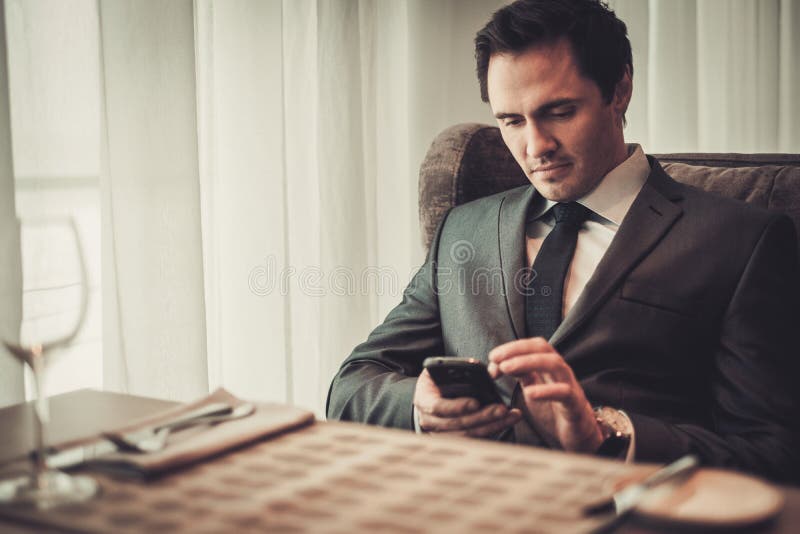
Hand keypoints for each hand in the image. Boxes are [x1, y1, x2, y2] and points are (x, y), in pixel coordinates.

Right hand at [413, 369, 520, 436]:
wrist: (427, 397)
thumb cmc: (436, 381)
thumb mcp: (440, 370)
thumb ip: (458, 369)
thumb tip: (485, 368)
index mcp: (424, 401)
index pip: (439, 407)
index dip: (458, 406)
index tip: (476, 403)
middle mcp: (429, 422)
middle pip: (458, 424)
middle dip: (483, 417)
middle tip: (502, 409)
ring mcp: (440, 434)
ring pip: (469, 435)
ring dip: (492, 426)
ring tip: (510, 416)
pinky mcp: (453, 441)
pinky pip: (474, 439)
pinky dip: (491, 431)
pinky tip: (505, 423)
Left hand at [488, 337, 601, 451]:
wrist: (577, 433)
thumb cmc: (553, 408)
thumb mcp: (532, 388)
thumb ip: (519, 375)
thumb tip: (498, 365)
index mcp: (549, 365)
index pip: (532, 345)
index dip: (512, 347)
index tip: (493, 356)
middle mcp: (560, 371)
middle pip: (542, 348)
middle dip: (517, 350)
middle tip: (496, 359)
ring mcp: (569, 385)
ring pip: (553, 364)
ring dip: (528, 362)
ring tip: (507, 368)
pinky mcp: (575, 404)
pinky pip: (564, 392)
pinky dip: (546, 391)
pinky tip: (529, 393)